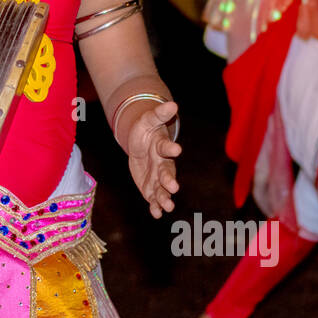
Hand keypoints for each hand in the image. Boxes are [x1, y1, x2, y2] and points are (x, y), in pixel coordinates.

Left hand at [125, 101, 180, 218]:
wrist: (140, 143)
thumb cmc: (146, 130)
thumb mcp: (148, 120)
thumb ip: (159, 114)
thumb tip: (173, 103)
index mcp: (162, 147)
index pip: (166, 147)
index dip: (170, 148)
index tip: (176, 149)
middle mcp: (163, 164)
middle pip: (167, 172)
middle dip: (169, 180)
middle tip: (173, 188)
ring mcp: (157, 177)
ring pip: (162, 189)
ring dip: (164, 198)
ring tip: (167, 207)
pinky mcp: (150, 187)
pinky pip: (153, 198)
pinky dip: (155, 206)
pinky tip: (155, 214)